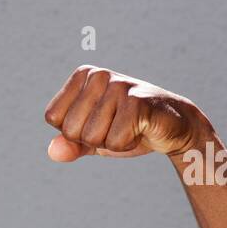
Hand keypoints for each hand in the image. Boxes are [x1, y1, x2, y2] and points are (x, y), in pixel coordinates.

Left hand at [43, 66, 210, 161]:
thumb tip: (53, 151)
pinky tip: (141, 129)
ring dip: (112, 142)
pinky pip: (115, 141)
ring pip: (92, 137)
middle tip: (117, 127)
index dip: (74, 132)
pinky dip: (127, 144)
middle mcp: (98, 75)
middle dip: (93, 140)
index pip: (53, 118)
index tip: (100, 122)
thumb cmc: (128, 129)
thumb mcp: (93, 139)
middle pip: (70, 130)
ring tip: (130, 127)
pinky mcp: (137, 101)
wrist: (174, 126)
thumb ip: (70, 145)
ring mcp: (119, 86)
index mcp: (83, 76)